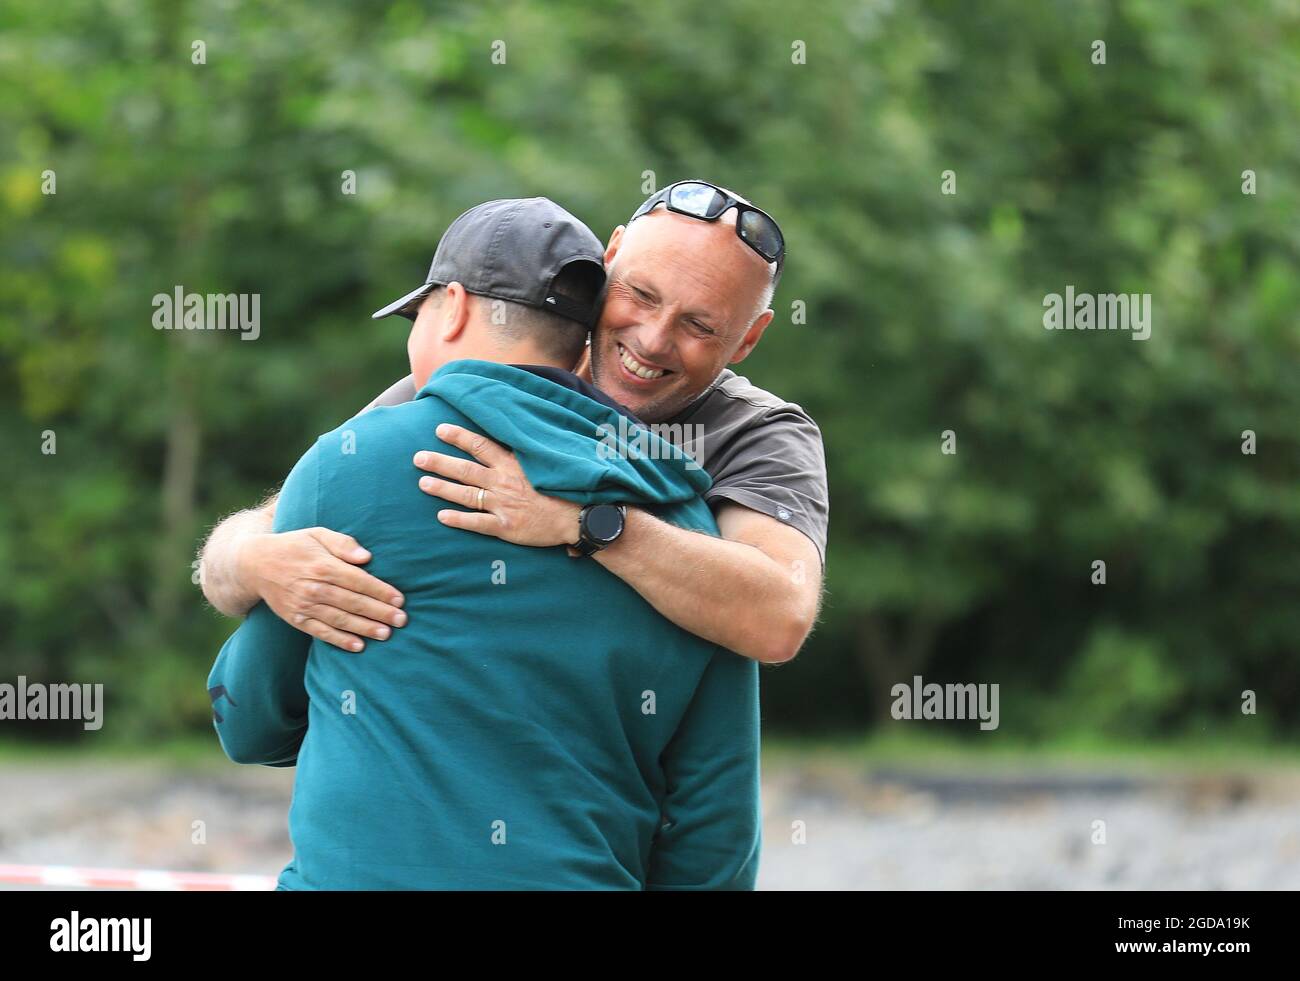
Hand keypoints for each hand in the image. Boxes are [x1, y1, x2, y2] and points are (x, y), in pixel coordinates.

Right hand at [238, 528, 405, 651]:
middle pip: (353, 602)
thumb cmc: (294, 546)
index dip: (381, 591)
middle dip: (379, 612)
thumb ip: (343, 543)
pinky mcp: (296, 619)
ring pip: (340, 620)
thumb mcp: (317, 534)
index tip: (400, 600)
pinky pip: (321, 632)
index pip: (358, 580)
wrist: (255, 564)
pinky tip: (358, 646)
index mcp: (322, 566)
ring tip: (386, 634)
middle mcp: (314, 588)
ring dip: (365, 628)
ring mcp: (304, 606)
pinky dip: (340, 641)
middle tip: (402, 620)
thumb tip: (366, 557)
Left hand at [414, 423, 581, 546]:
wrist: (578, 516)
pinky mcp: (505, 527)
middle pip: (465, 469)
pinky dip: (457, 520)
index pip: (480, 445)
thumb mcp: (543, 462)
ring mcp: (502, 505)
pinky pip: (476, 523)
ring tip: (422, 483)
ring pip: (465, 495)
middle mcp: (503, 482)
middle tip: (418, 457)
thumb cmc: (563, 488)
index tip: (439, 429)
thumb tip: (509, 438)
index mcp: (512, 464)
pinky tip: (441, 517)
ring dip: (442, 488)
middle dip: (439, 462)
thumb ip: (522, 453)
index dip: (458, 437)